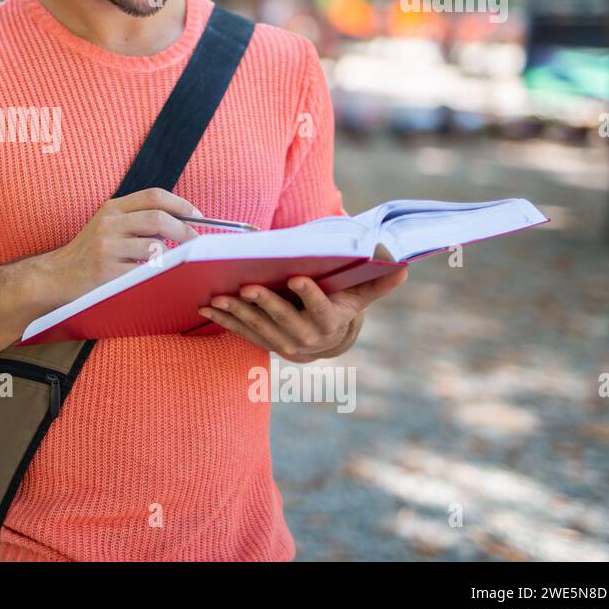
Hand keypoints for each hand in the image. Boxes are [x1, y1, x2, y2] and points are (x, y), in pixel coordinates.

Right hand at [41, 187, 200, 301]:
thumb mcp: (108, 226)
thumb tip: (181, 221)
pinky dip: (158, 273)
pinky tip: (159, 275)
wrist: (57, 276)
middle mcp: (109, 223)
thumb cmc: (89, 253)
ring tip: (175, 262)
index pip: (154, 196)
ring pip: (155, 246)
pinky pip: (144, 271)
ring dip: (172, 256)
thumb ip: (137, 219)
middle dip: (185, 231)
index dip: (181, 205)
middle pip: (158, 219)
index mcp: (112, 208)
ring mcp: (107, 247)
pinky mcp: (107, 271)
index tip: (198, 217)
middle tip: (197, 243)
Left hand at [196, 268, 407, 361]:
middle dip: (264, 303)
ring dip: (236, 313)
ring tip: (218, 298)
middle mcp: (305, 338)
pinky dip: (223, 321)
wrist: (324, 340)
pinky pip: (241, 332)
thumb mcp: (359, 295)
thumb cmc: (340, 306)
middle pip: (283, 320)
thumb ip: (376, 282)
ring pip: (257, 327)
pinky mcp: (262, 342)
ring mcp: (281, 343)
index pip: (320, 309)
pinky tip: (206, 307)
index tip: (297, 278)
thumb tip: (402, 265)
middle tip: (247, 286)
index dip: (309, 295)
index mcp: (329, 323)